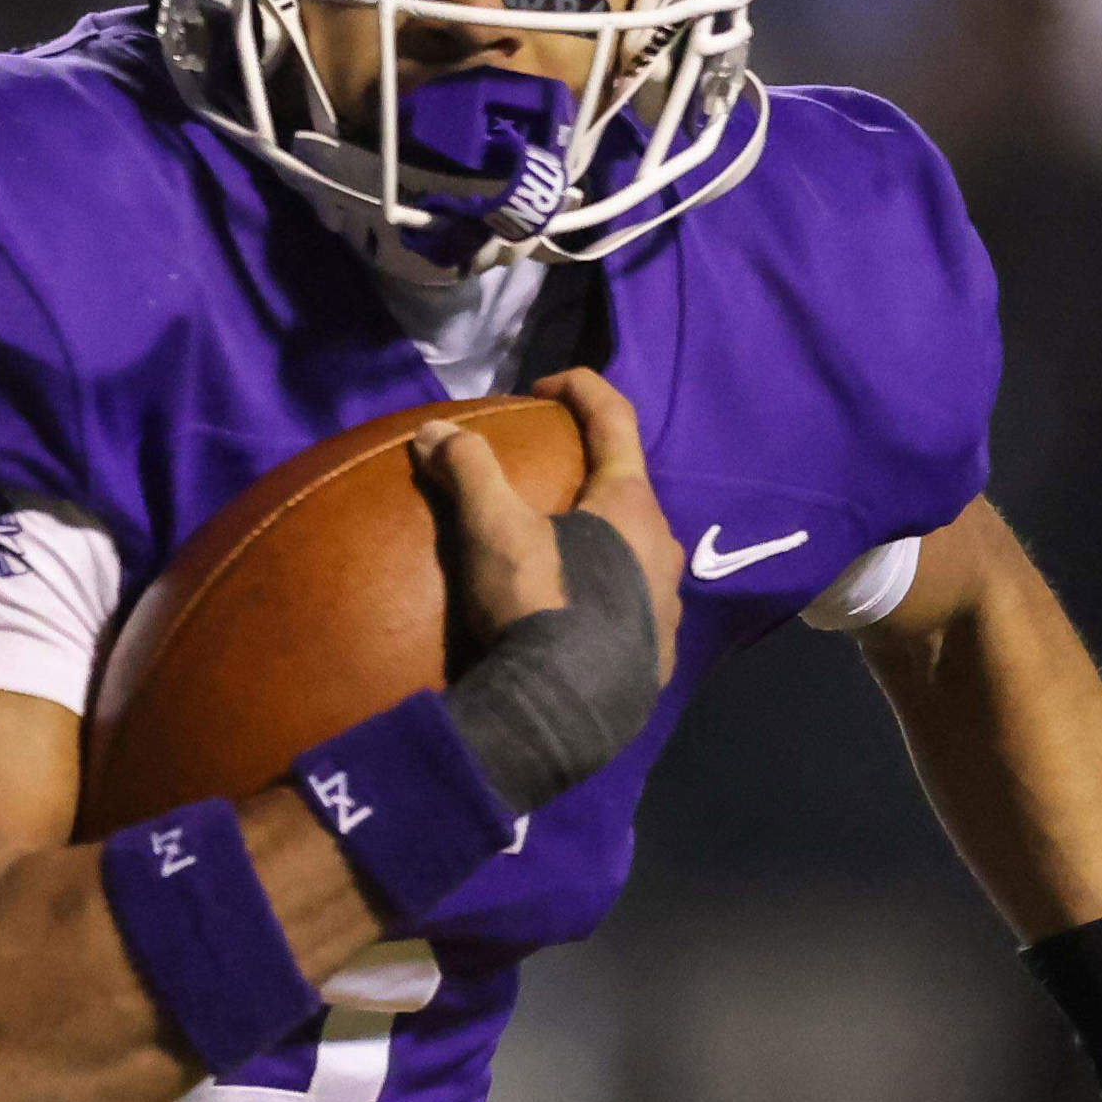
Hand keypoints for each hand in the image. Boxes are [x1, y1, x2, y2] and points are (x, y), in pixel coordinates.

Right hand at [409, 369, 681, 678]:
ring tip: (560, 553)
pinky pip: (635, 608)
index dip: (581, 389)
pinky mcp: (659, 655)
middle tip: (548, 481)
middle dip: (591, 477)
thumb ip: (468, 471)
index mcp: (632, 505)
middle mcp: (664, 547)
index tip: (544, 388)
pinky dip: (607, 596)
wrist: (561, 713)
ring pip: (638, 553)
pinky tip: (576, 615)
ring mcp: (668, 605)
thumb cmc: (537, 603)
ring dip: (603, 541)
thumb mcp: (492, 530)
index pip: (616, 419)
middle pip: (630, 491)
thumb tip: (433, 431)